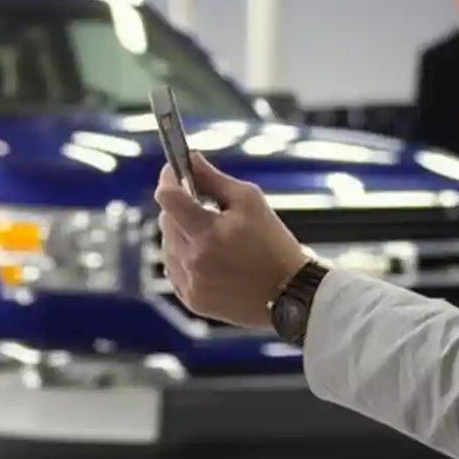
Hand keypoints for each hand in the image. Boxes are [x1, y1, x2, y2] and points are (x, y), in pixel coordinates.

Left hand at [154, 154, 307, 329]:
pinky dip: (185, 260)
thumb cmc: (274, 243)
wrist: (291, 293)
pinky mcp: (192, 299)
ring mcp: (190, 282)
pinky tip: (210, 260)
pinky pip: (174, 270)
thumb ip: (215, 179)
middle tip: (206, 209)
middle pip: (166, 221)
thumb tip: (191, 159)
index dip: (168, 179)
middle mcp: (193, 259)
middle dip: (180, 209)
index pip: (167, 198)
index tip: (175, 171)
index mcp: (207, 232)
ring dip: (182, 236)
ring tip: (214, 239)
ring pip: (168, 246)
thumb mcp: (250, 201)